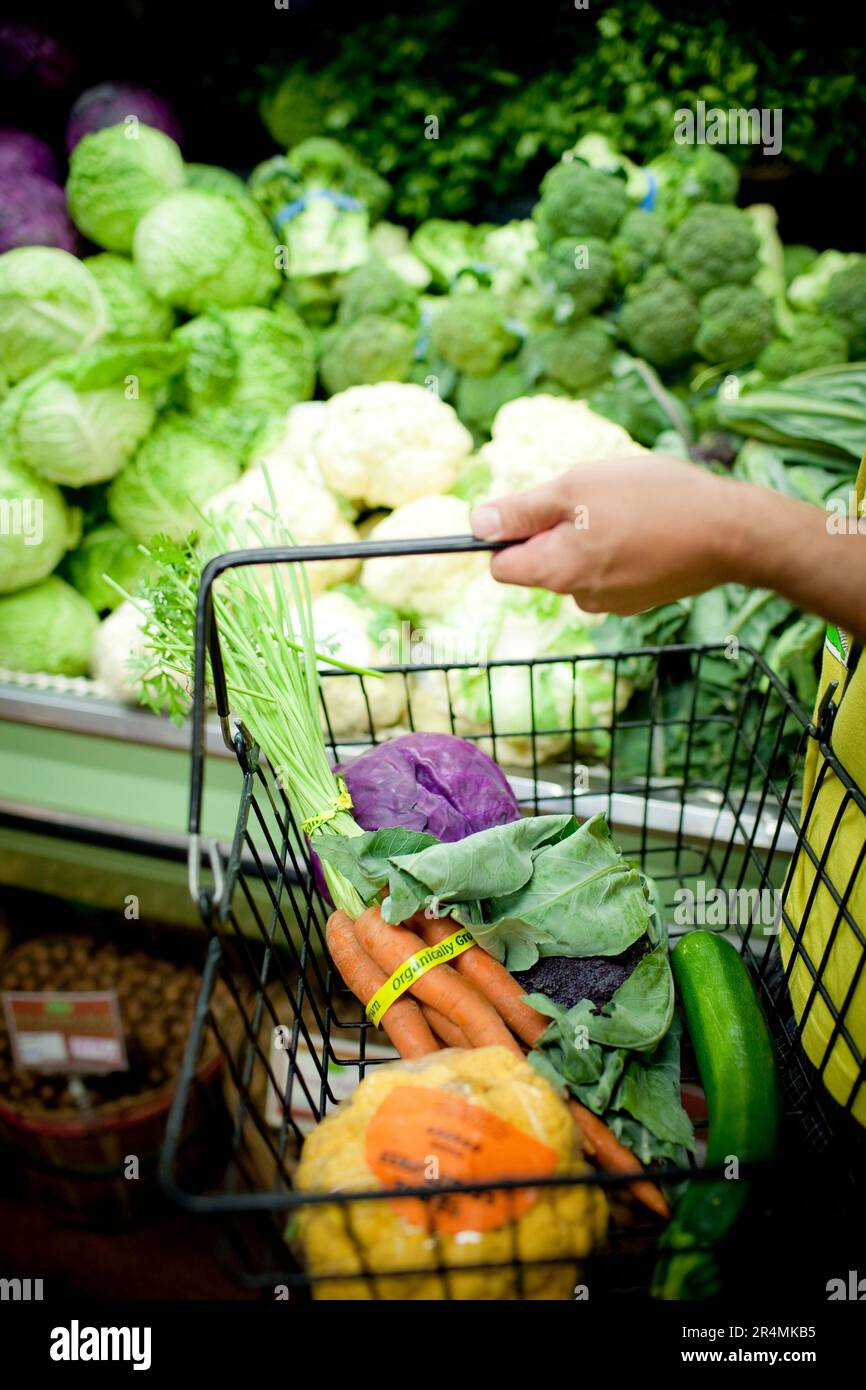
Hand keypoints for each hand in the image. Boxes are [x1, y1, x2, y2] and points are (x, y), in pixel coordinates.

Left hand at [470, 455, 736, 613]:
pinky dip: (621, 546)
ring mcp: (613, 602)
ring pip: (580, 563)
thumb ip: (522, 510)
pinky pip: (613, 568)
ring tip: (630, 509)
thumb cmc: (653, 500)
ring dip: (593, 534)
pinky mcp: (642, 597)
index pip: (501, 565)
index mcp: (555, 572)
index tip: (534, 507)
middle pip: (543, 562)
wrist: (731, 531)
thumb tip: (476, 524)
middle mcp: (579, 597)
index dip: (509, 533)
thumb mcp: (575, 488)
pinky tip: (650, 525)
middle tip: (595, 497)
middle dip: (558, 529)